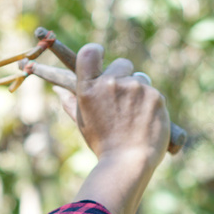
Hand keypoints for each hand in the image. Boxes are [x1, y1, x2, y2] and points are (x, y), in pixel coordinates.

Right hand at [55, 44, 169, 167]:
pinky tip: (145, 120)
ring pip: (140, 78)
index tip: (100, 55)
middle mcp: (111, 83)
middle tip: (121, 99)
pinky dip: (150, 103)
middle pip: (121, 64)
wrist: (128, 162)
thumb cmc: (102, 143)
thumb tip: (59, 90)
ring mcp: (135, 87)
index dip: (96, 52)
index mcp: (88, 88)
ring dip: (138, 90)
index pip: (89, 52)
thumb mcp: (83, 122)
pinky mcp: (155, 95)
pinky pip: (153, 92)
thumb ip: (71, 102)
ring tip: (133, 115)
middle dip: (123, 76)